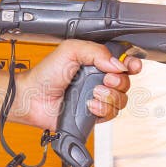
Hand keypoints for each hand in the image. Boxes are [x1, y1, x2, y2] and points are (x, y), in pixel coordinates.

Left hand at [11, 40, 141, 129]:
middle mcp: (99, 81)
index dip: (132, 65)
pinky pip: (111, 115)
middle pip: (126, 82)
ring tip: (94, 93)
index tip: (132, 66)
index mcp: (96, 63)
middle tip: (106, 79)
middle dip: (120, 81)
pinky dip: (102, 109)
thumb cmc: (46, 74)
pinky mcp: (94, 115)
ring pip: (121, 100)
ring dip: (110, 96)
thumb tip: (117, 64)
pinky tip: (90, 105)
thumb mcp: (70, 51)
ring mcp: (97, 99)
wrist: (33, 97)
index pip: (123, 63)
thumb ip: (96, 51)